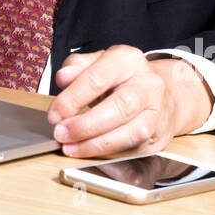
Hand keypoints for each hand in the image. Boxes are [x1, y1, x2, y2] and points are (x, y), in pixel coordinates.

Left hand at [46, 45, 214, 157]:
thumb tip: (64, 77)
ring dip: (95, 144)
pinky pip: (132, 149)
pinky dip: (107, 154)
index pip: (98, 78)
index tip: (55, 114)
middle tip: (61, 133)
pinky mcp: (158, 136)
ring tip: (70, 147)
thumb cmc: (122, 78)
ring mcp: (156, 112)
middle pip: (119, 107)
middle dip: (85, 125)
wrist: (160, 94)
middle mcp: (147, 84)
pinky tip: (87, 152)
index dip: (73, 99)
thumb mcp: (98, 63)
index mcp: (128, 60)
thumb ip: (78, 67)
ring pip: (129, 133)